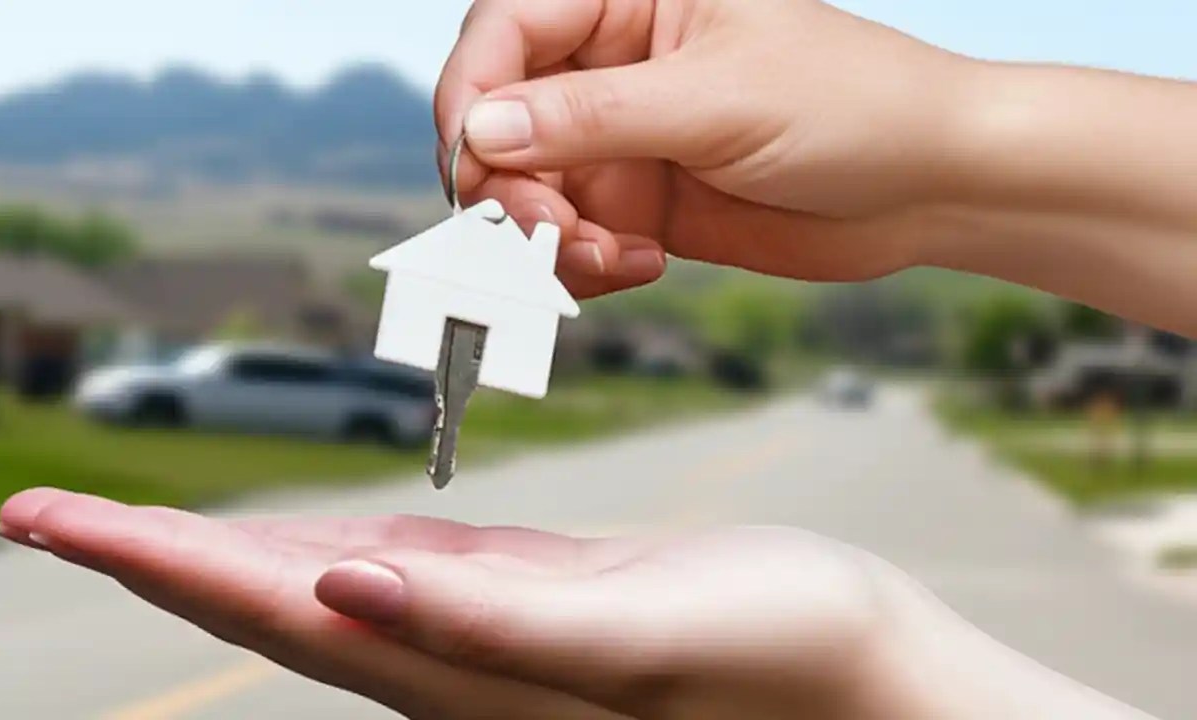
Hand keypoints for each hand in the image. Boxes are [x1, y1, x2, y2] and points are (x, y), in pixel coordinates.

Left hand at [0, 488, 932, 718]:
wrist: (854, 671)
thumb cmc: (771, 652)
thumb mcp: (629, 634)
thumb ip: (487, 625)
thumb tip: (340, 587)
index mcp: (455, 667)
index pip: (270, 607)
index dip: (158, 561)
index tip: (56, 521)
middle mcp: (449, 658)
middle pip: (268, 600)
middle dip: (154, 556)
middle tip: (50, 515)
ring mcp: (486, 633)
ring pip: (323, 586)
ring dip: (224, 555)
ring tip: (143, 530)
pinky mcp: (533, 603)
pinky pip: (403, 570)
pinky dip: (330, 546)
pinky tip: (309, 537)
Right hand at [437, 0, 970, 297]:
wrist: (929, 187)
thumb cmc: (853, 104)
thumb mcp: (718, 99)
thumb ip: (593, 116)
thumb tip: (481, 129)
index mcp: (629, 0)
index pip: (506, 29)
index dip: (472, 92)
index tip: (473, 157)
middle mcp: (612, 66)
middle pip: (500, 121)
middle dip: (507, 188)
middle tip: (548, 232)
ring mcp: (622, 139)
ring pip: (526, 192)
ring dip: (544, 239)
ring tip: (607, 258)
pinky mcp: (639, 204)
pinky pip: (571, 241)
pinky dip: (582, 266)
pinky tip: (639, 266)